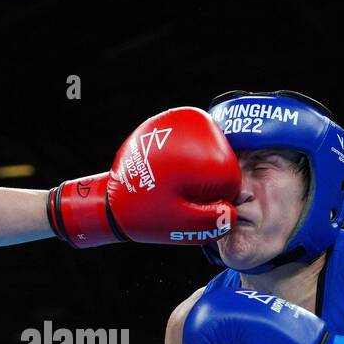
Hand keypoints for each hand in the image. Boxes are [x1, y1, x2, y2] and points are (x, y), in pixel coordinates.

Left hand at [48, 108, 239, 247]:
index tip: (185, 204)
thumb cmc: (145, 212)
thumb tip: (232, 211)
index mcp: (206, 156)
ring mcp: (186, 117)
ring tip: (170, 182)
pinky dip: (188, 157)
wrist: (112, 192)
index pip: (231, 183)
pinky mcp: (176, 117)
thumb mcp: (179, 226)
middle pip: (222, 164)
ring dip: (197, 170)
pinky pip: (196, 143)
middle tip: (175, 194)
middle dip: (205, 183)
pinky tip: (169, 169)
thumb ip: (211, 222)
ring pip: (211, 153)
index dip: (212, 201)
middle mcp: (200, 127)